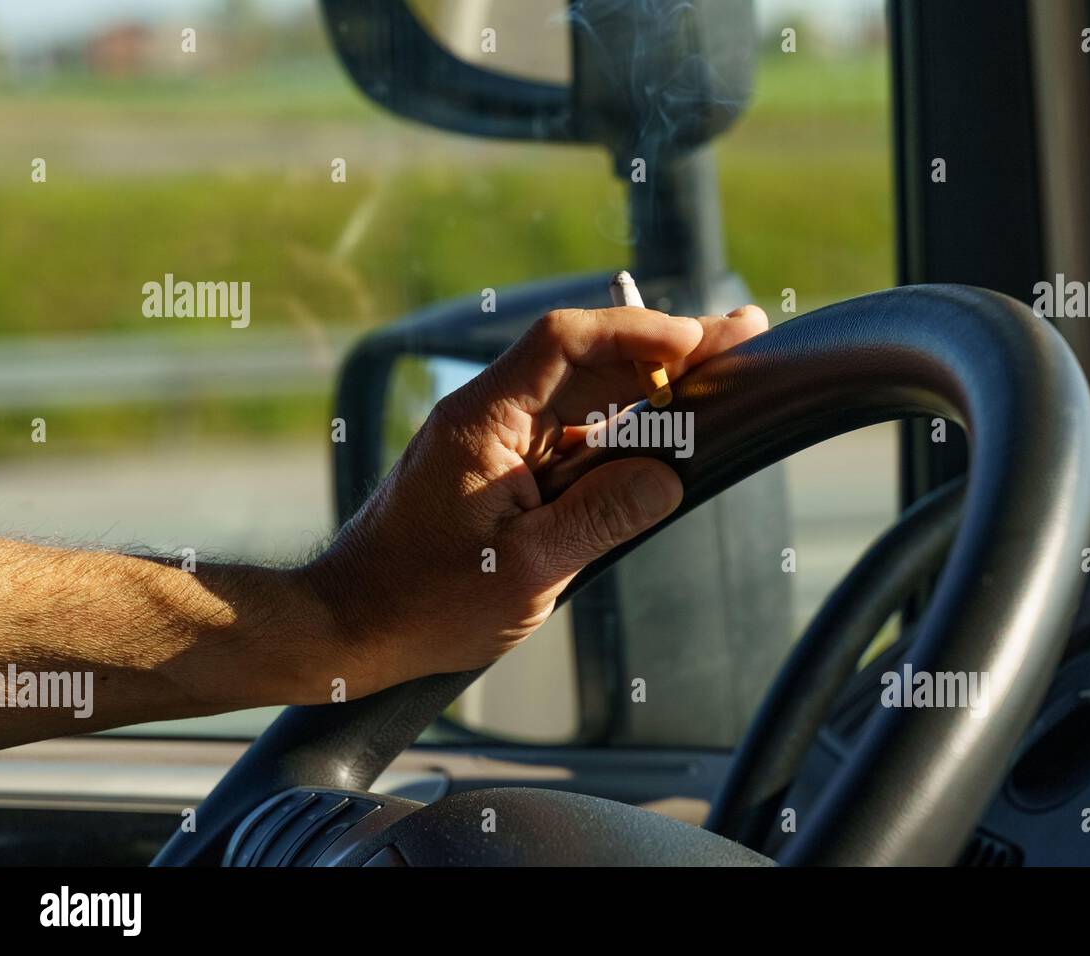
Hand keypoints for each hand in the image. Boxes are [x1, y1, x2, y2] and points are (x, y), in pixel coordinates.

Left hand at [303, 304, 767, 696]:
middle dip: (661, 349)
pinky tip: (663, 429)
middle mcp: (488, 416)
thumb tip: (668, 479)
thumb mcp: (526, 568)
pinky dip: (618, 429)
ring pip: (582, 394)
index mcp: (484, 422)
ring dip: (646, 386)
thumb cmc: (422, 602)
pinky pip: (570, 434)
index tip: (696, 341)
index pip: (564, 342)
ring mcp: (495, 441)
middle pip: (584, 359)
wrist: (352, 625)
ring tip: (716, 375)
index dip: (636, 331)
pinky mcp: (501, 470)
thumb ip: (601, 517)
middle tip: (736, 339)